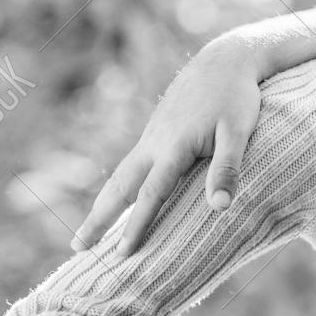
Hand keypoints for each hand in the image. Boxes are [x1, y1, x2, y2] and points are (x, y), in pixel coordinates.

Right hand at [72, 33, 263, 254]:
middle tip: (77, 249)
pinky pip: (131, 167)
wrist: (223, 62)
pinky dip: (119, 189)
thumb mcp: (238, 132)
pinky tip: (118, 202)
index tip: (122, 254)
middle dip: (98, 220)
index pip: (151, 194)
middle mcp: (154, 144)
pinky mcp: (156, 134)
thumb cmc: (235, 98)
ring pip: (121, 177)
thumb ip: (228, 169)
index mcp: (173, 147)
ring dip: (104, 205)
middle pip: (120, 188)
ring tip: (88, 233)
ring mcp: (151, 138)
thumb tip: (219, 208)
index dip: (137, 225)